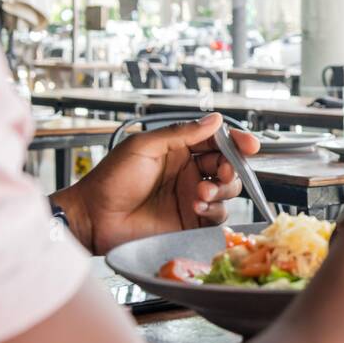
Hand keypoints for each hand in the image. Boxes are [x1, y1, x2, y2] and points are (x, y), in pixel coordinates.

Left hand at [52, 113, 260, 255]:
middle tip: (221, 173)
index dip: (236, 142)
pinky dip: (214, 211)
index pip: (217, 142)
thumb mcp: (144, 147)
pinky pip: (217, 215)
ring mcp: (191, 198)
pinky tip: (196, 209)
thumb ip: (181, 133)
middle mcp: (189, 173)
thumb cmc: (111, 180)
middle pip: (228, 166)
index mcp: (179, 150)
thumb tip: (215, 120)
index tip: (249, 144)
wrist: (94, 218)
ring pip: (227, 191)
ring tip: (200, 195)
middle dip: (231, 169)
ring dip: (221, 191)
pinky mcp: (191, 222)